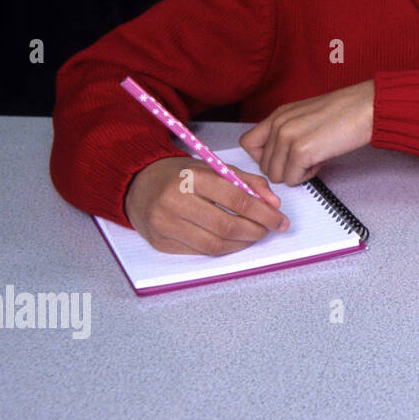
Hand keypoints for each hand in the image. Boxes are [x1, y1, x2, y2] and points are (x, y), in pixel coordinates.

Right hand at [125, 157, 288, 254]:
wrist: (138, 184)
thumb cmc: (181, 175)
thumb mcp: (214, 167)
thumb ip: (247, 182)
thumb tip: (274, 203)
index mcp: (192, 177)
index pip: (237, 200)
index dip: (264, 213)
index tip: (280, 220)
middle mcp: (175, 201)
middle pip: (227, 226)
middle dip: (256, 231)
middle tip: (270, 229)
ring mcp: (165, 224)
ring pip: (214, 245)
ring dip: (242, 243)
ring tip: (254, 235)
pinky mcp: (160, 242)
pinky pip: (200, 252)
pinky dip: (222, 248)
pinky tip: (232, 240)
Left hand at [239, 79, 374, 185]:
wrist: (366, 107)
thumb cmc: (345, 112)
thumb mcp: (306, 116)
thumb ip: (288, 131)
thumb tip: (281, 157)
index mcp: (278, 115)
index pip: (248, 144)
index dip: (264, 158)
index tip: (283, 159)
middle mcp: (278, 124)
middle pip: (264, 165)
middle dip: (286, 169)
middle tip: (307, 159)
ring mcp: (288, 137)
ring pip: (276, 175)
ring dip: (296, 174)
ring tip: (315, 159)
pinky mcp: (301, 151)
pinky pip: (292, 179)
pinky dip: (307, 177)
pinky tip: (321, 161)